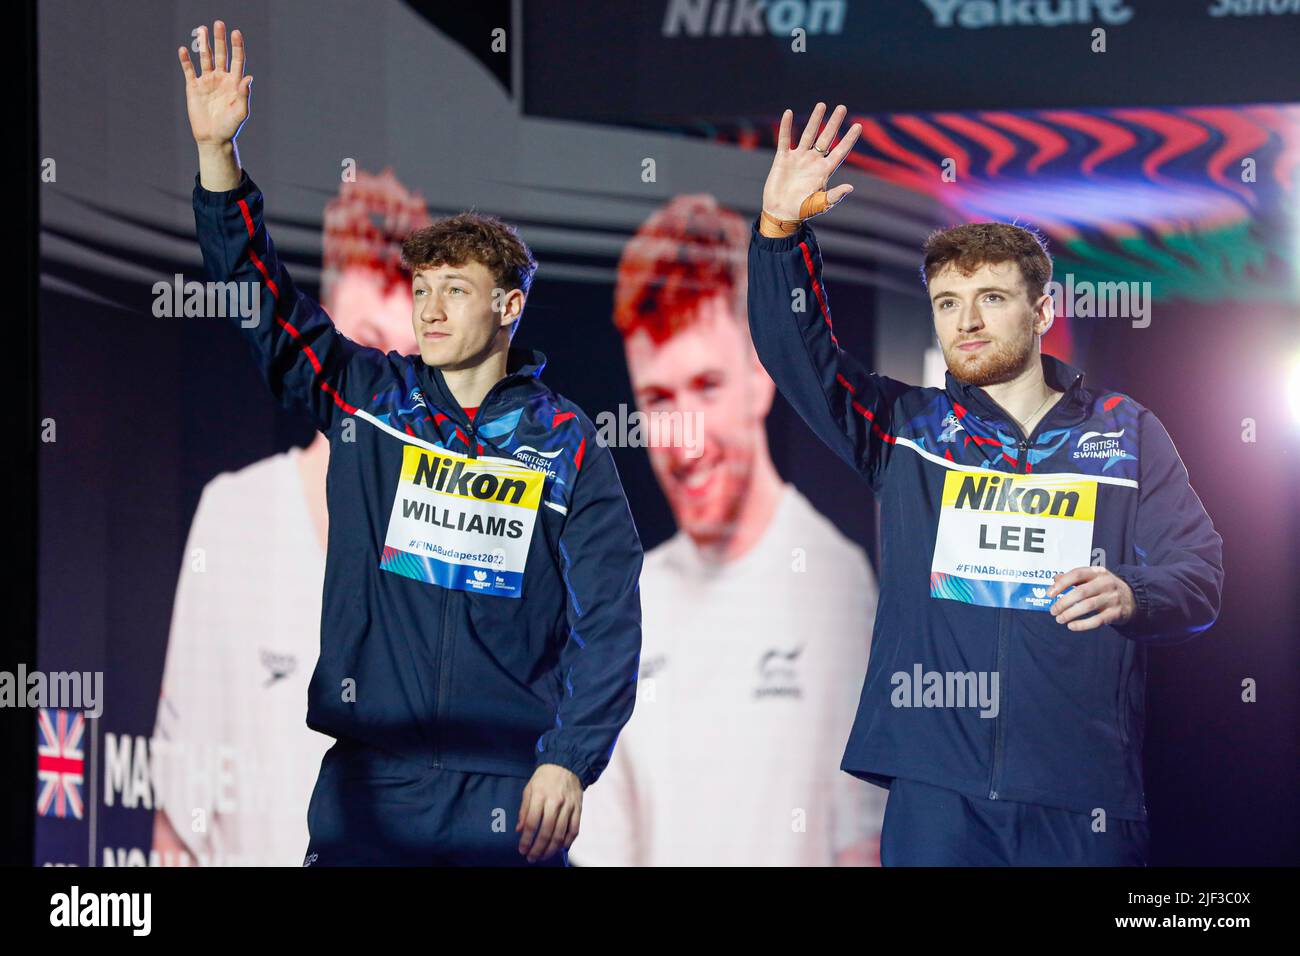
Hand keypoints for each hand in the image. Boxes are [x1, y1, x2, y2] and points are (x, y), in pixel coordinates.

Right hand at [177, 21, 252, 146]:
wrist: (213, 138)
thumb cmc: (230, 127)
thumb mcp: (240, 112)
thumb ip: (244, 95)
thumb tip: (248, 78)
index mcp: (234, 83)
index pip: (237, 60)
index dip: (237, 47)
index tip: (236, 33)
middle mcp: (221, 79)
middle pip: (221, 54)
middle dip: (220, 39)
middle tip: (219, 24)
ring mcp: (207, 81)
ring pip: (205, 58)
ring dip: (203, 44)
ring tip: (201, 30)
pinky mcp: (193, 87)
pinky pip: (189, 70)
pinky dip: (186, 60)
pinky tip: (183, 49)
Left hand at [516, 764, 581, 862]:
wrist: (567, 764)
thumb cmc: (544, 778)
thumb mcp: (529, 789)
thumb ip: (524, 809)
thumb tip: (519, 829)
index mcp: (540, 796)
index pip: (531, 823)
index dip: (526, 839)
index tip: (522, 850)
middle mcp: (555, 802)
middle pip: (546, 831)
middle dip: (538, 848)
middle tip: (531, 858)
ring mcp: (568, 806)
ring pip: (560, 833)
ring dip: (551, 849)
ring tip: (543, 856)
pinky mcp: (578, 809)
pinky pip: (574, 829)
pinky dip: (568, 841)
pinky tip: (560, 848)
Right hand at [761, 102, 860, 223]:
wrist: (780, 213)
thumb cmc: (802, 211)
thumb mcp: (820, 204)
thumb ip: (834, 195)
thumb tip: (850, 187)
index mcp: (824, 171)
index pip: (840, 151)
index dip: (849, 139)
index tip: (858, 126)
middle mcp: (813, 162)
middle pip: (826, 138)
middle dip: (834, 123)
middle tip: (842, 107)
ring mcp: (798, 159)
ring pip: (808, 134)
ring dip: (815, 120)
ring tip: (822, 105)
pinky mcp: (783, 159)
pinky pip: (784, 139)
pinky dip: (786, 127)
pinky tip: (788, 113)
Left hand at [1047, 566, 1136, 630]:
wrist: (1132, 599)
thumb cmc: (1105, 587)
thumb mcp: (1092, 578)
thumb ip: (1074, 578)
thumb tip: (1055, 579)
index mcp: (1097, 572)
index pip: (1077, 574)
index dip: (1062, 584)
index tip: (1050, 594)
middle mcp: (1106, 583)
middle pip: (1081, 592)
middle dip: (1064, 602)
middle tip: (1053, 611)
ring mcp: (1112, 598)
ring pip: (1088, 606)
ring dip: (1070, 614)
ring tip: (1059, 619)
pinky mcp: (1116, 613)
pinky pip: (1097, 620)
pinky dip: (1083, 625)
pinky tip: (1071, 626)